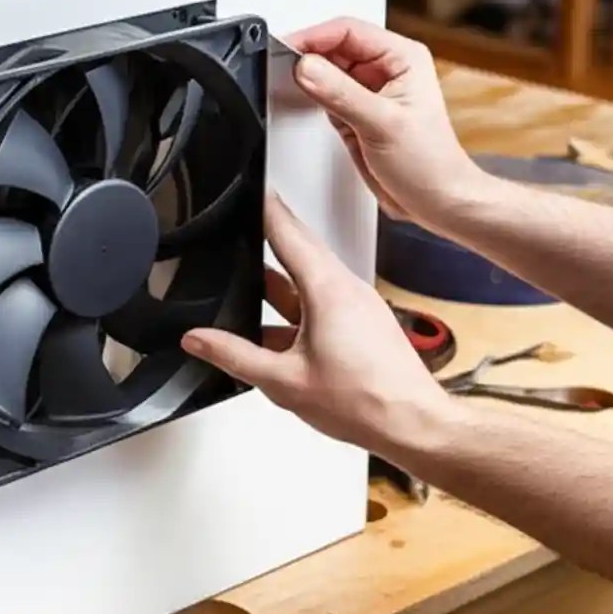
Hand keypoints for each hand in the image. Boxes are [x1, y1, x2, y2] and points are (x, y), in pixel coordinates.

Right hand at [181, 194, 453, 451]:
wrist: (413, 424)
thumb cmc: (365, 402)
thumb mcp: (283, 381)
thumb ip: (235, 356)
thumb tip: (199, 340)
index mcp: (327, 290)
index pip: (289, 233)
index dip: (266, 208)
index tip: (253, 189)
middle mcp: (347, 289)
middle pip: (300, 250)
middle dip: (269, 238)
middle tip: (244, 226)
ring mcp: (359, 305)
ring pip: (311, 278)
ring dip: (280, 280)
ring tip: (249, 285)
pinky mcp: (365, 322)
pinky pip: (325, 300)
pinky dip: (298, 304)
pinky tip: (276, 329)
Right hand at [286, 17, 490, 228]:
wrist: (435, 200)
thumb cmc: (430, 163)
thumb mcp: (382, 124)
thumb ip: (340, 94)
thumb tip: (306, 68)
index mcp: (402, 58)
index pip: (348, 31)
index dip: (313, 37)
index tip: (286, 49)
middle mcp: (386, 70)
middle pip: (334, 47)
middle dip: (308, 57)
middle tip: (282, 69)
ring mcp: (369, 92)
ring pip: (326, 71)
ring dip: (309, 79)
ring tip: (291, 86)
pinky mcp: (355, 113)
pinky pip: (325, 96)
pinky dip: (311, 99)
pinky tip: (305, 105)